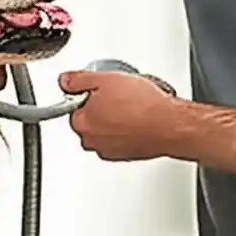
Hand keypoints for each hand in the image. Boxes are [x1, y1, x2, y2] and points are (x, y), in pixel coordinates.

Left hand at [59, 70, 181, 160]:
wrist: (170, 125)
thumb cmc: (142, 105)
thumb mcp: (104, 79)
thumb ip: (78, 80)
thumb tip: (65, 81)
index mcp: (81, 123)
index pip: (73, 106)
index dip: (88, 94)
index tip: (99, 88)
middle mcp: (92, 141)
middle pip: (89, 119)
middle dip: (100, 107)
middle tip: (119, 95)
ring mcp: (109, 151)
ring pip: (105, 130)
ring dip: (114, 119)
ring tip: (133, 105)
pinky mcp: (126, 155)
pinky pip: (120, 139)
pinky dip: (126, 130)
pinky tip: (139, 118)